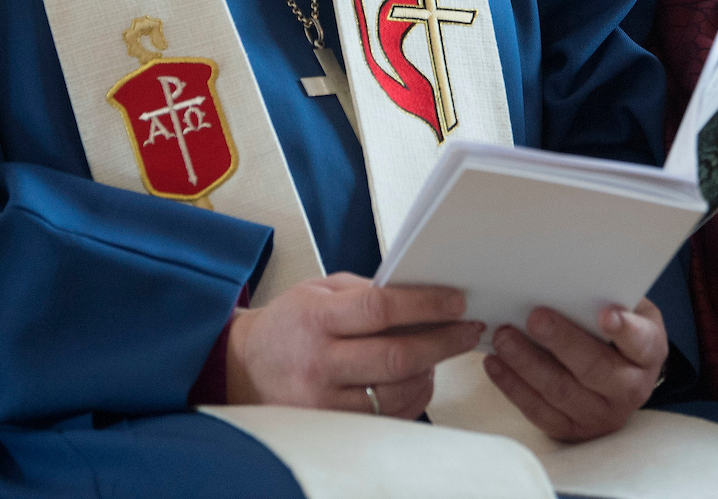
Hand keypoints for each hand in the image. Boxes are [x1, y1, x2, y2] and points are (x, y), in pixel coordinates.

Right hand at [225, 274, 482, 417]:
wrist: (247, 366)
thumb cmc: (291, 322)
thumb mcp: (320, 289)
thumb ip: (368, 291)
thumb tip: (424, 297)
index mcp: (315, 318)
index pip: (380, 310)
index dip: (426, 305)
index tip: (457, 302)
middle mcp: (318, 363)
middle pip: (396, 358)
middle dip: (443, 342)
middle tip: (469, 330)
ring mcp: (322, 403)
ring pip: (396, 393)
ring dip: (431, 371)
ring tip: (442, 351)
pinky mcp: (329, 427)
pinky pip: (386, 417)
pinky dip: (413, 397)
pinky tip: (420, 377)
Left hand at [485, 300, 666, 442]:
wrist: (618, 375)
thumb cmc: (617, 331)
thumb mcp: (628, 310)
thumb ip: (610, 296)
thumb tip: (572, 277)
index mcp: (648, 354)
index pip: (640, 342)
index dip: (624, 330)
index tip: (605, 314)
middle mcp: (630, 390)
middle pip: (595, 369)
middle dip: (562, 342)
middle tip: (535, 317)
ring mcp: (601, 415)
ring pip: (561, 391)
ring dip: (528, 363)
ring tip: (504, 338)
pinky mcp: (572, 428)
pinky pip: (539, 411)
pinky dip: (513, 387)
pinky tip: (496, 364)